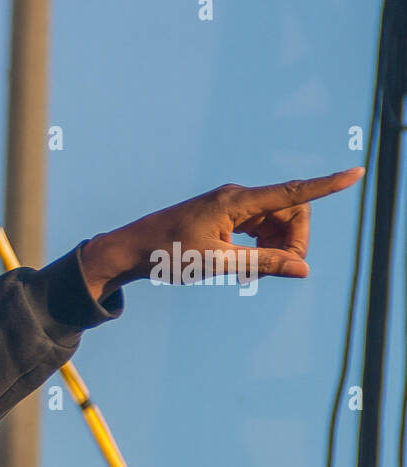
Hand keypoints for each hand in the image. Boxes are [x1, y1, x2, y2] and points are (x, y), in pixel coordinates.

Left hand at [78, 167, 363, 299]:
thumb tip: (302, 268)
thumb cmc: (168, 255)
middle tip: (280, 270)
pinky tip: (249, 265)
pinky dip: (262, 243)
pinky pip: (258, 224)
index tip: (356, 172)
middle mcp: (237, 196)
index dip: (327, 184)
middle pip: (289, 210)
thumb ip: (261, 263)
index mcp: (236, 201)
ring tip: (255, 273)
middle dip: (295, 239)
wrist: (130, 249)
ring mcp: (230, 204)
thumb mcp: (216, 263)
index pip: (293, 192)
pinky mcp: (223, 214)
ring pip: (274, 220)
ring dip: (277, 245)